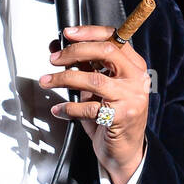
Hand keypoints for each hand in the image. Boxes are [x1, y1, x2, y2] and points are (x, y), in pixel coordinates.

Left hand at [39, 25, 149, 183]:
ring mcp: (131, 98)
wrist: (124, 151)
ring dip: (64, 79)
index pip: (114, 39)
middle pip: (106, 52)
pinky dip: (68, 108)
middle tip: (54, 59)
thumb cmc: (112, 116)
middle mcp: (136, 79)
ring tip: (47, 81)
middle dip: (74, 52)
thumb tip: (59, 50)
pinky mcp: (121, 117)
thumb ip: (86, 68)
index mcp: (134, 66)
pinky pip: (88, 108)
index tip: (68, 33)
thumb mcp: (100, 88)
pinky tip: (58, 109)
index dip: (89, 32)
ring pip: (93, 79)